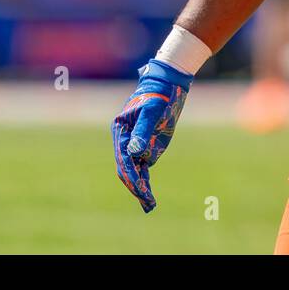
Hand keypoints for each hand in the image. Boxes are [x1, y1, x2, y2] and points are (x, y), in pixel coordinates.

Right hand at [111, 59, 192, 213]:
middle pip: (127, 168)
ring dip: (141, 187)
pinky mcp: (147, 145)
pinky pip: (144, 166)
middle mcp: (125, 139)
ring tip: (149, 204)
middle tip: (147, 202)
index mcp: (120, 131)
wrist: (168, 85)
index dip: (132, 176)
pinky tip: (148, 194)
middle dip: (136, 186)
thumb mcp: (152, 112)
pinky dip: (145, 179)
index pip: (124, 159)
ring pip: (135, 170)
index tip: (140, 189)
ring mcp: (136, 143)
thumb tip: (135, 153)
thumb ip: (142, 132)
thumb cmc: (158, 95)